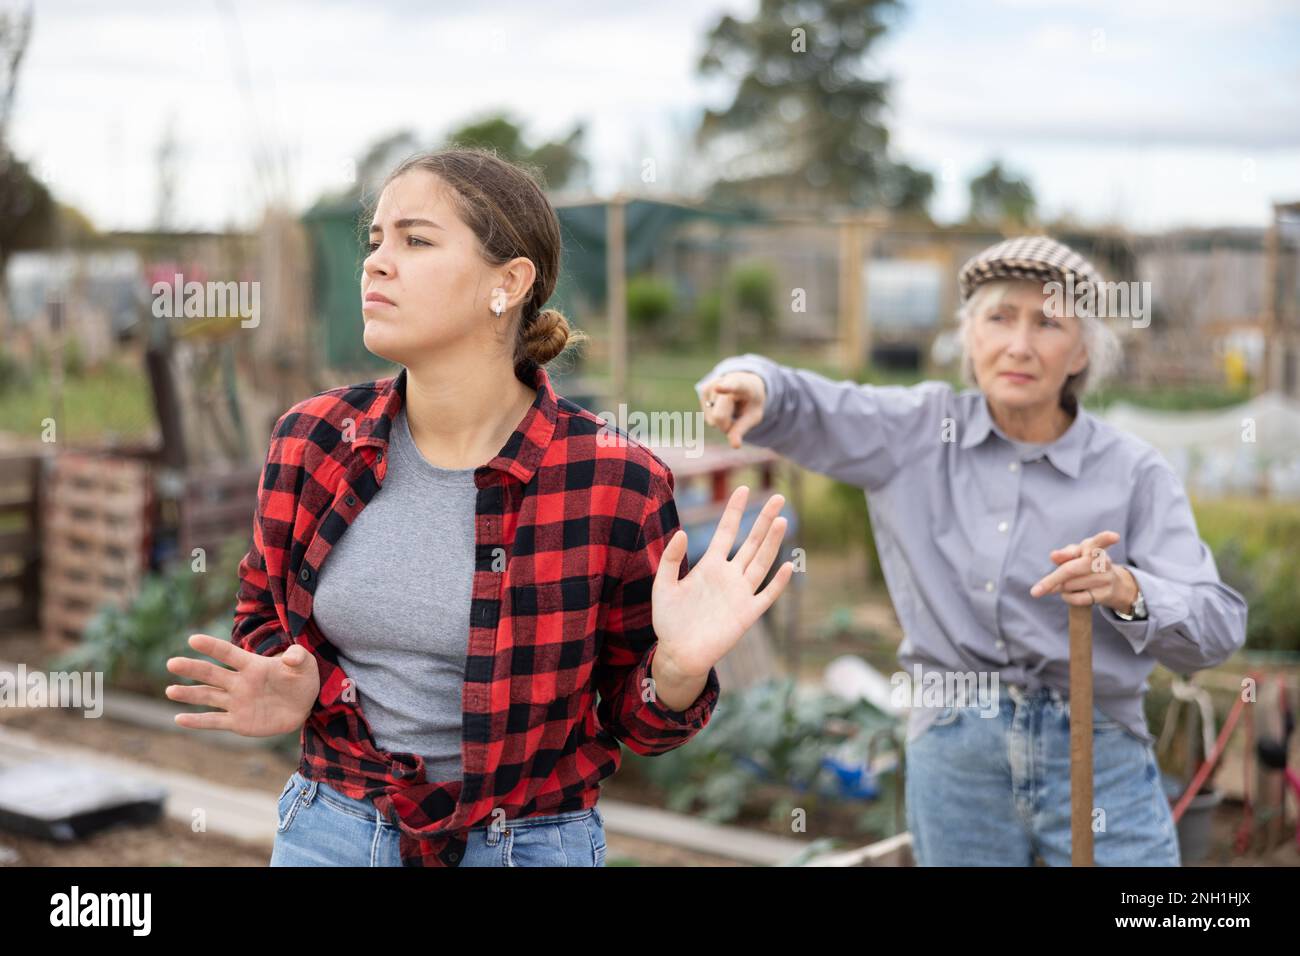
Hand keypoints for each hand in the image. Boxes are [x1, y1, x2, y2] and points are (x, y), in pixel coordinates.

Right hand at [165, 633, 319, 736]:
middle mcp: (240, 682)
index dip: (213, 647)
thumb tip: (290, 657)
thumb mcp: (306, 663)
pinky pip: (215, 721)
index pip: (229, 653)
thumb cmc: (302, 678)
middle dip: (192, 668)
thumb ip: (298, 656)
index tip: (193, 639)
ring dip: (188, 694)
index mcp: (253, 665)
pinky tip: (179, 719)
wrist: (304, 704)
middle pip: (212, 674)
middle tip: (172, 663)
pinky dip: (197, 721)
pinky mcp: (238, 721)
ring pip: (208, 697)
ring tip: (170, 690)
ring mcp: (237, 702)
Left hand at [650, 486, 793, 691]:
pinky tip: (786, 565)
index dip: (734, 511)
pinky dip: (777, 582)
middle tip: (778, 497)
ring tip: (781, 520)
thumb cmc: (669, 620)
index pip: (726, 532)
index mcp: (709, 566)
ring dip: (771, 542)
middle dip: (763, 519)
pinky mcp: (747, 614)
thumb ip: (671, 559)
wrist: (678, 653)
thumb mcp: (663, 585)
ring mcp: (740, 594)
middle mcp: (729, 576)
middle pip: (750, 542)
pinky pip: (766, 595)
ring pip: (761, 562)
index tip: (743, 489)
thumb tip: (682, 532)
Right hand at [699, 372, 766, 447]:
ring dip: (722, 422)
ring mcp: (711, 386)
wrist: (744, 383)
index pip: (733, 386)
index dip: (725, 388)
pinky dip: (715, 418)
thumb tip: (735, 446)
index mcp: (742, 384)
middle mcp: (723, 381)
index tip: (717, 388)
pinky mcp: (702, 391)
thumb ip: (742, 429)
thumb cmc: (751, 402)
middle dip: (727, 426)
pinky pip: (707, 418)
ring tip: (730, 408)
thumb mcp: (753, 416)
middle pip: (719, 417)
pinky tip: (721, 407)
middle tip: (736, 418)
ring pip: (712, 420)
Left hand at [1029, 530, 1137, 612]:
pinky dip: (1067, 598)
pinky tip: (1069, 594)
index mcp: (1094, 547)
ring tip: (1064, 585)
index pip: (1100, 541)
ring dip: (1060, 588)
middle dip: (1051, 580)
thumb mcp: (1076, 555)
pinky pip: (1078, 598)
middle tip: (1034, 592)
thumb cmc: (1086, 565)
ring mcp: (1106, 578)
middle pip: (1070, 569)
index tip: (1114, 537)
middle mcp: (1103, 562)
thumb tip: (1054, 555)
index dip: (1106, 538)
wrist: (1113, 584)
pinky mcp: (1106, 594)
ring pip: (1070, 585)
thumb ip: (1064, 554)